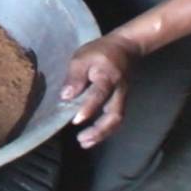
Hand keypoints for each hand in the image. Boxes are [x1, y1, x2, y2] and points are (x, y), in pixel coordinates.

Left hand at [59, 33, 141, 148]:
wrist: (125, 47)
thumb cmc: (100, 52)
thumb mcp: (82, 58)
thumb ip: (74, 77)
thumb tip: (66, 96)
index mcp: (107, 77)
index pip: (100, 94)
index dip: (89, 108)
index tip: (77, 120)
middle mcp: (118, 90)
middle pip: (114, 114)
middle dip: (99, 130)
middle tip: (82, 140)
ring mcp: (121, 97)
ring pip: (116, 120)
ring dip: (102, 134)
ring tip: (84, 142)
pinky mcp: (120, 101)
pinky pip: (115, 118)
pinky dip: (105, 130)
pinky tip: (92, 136)